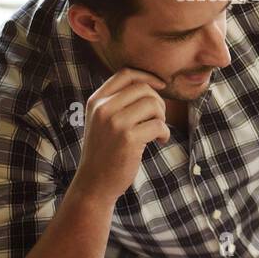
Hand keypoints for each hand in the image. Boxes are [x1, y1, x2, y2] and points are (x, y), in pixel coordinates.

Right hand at [73, 68, 169, 203]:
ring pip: (153, 104)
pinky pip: (158, 125)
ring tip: (158, 130)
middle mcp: (103, 108)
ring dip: (162, 117)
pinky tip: (160, 141)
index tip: (160, 86)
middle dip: (158, 101)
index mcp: (96, 101)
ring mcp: (115, 123)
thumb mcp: (102, 121)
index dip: (147, 76)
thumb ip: (117, 102)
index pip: (125, 74)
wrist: (94, 183)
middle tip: (159, 118)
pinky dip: (164, 133)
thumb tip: (152, 85)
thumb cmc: (104, 151)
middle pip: (143, 88)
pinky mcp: (128, 139)